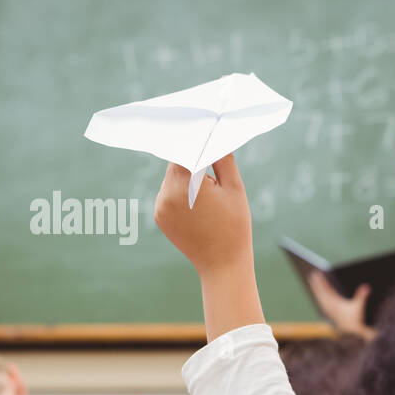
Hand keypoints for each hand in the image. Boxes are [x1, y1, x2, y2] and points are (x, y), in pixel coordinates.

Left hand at [154, 153, 264, 340]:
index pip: (184, 149)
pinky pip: (168, 195)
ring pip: (171, 179)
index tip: (203, 128)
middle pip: (176, 163)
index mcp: (184, 184)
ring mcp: (160, 207)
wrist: (223, 265)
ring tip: (208, 190)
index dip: (194, 138)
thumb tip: (215, 137)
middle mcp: (165, 194)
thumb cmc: (235, 226)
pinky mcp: (159, 217)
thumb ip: (222, 159)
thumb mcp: (234, 188)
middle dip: (192, 158)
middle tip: (207, 150)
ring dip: (186, 177)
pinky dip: (181, 193)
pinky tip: (199, 205)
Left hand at [309, 271, 374, 339]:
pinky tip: (319, 294)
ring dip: (316, 290)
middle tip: (311, 275)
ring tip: (312, 282)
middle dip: (316, 284)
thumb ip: (362, 296)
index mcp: (335, 304)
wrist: (353, 335)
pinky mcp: (330, 314)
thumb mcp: (360, 307)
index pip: (325, 290)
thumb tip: (366, 286)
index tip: (316, 273)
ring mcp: (329, 311)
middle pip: (320, 293)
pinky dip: (319, 297)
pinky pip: (322, 303)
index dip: (320, 281)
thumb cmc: (357, 320)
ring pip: (319, 298)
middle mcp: (329, 308)